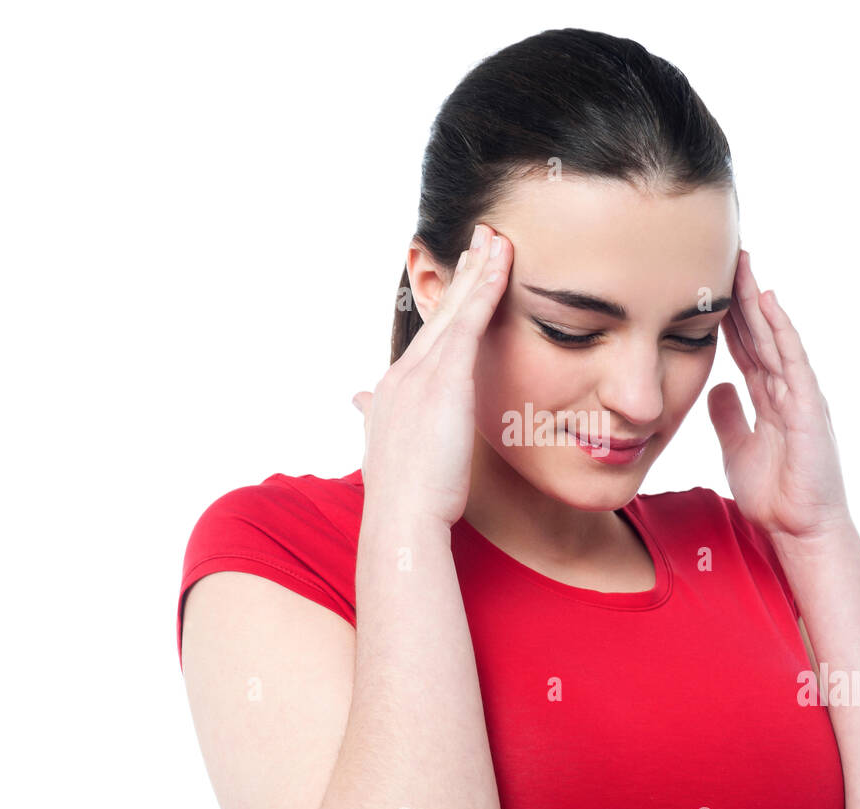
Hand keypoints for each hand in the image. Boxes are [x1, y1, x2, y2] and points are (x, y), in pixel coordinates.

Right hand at [352, 223, 512, 527]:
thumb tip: (358, 400)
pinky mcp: (446, 379)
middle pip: (440, 314)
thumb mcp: (388, 449)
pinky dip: (486, 289)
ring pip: (456, 310)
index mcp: (395, 390)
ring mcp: (423, 373)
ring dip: (478, 270)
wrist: (403, 518)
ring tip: (496, 239)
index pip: (428, 338)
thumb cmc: (405, 498)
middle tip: (480, 240)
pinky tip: (501, 264)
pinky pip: (471, 323)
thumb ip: (375, 419)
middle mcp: (405, 373)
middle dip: (461, 275)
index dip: (446, 306)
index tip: (460, 278)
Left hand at [707, 249, 850, 542]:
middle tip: (726, 256)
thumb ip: (728, 417)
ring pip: (776, 338)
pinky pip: (793, 361)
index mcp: (769, 397)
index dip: (729, 316)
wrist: (800, 529)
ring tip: (744, 266)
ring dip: (759, 302)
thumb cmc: (776, 495)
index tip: (710, 284)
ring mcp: (800, 395)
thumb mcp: (738, 449)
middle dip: (744, 296)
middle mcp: (787, 389)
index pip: (745, 346)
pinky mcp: (808, 408)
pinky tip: (770, 304)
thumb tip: (716, 387)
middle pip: (761, 333)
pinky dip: (782, 332)